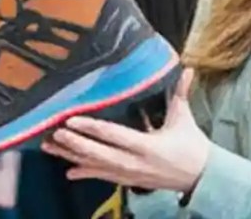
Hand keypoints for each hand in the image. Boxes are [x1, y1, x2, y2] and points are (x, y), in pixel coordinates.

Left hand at [42, 69, 209, 193]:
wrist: (201, 178)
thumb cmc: (192, 146)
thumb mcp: (184, 119)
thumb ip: (180, 94)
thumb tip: (185, 68)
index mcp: (148, 146)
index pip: (114, 135)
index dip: (91, 128)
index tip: (70, 120)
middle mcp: (135, 162)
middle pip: (99, 153)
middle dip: (75, 143)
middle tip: (53, 132)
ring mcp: (130, 174)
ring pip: (96, 166)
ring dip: (71, 156)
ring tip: (48, 146)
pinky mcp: (128, 181)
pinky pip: (103, 176)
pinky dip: (85, 173)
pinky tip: (68, 171)